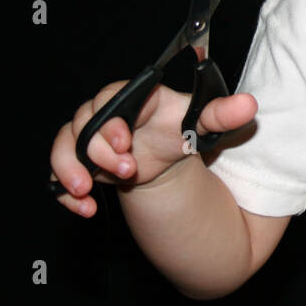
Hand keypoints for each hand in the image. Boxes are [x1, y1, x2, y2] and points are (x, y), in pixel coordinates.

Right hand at [48, 79, 257, 217]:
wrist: (161, 155)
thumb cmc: (176, 131)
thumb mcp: (199, 123)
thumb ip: (220, 114)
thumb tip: (249, 105)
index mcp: (133, 99)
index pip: (112, 98)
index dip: (113, 120)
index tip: (126, 141)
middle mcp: (104, 116)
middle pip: (84, 123)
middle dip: (97, 148)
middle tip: (125, 169)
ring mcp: (87, 141)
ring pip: (62, 145)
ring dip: (69, 167)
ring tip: (86, 189)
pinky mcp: (77, 164)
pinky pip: (56, 174)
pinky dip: (64, 191)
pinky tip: (84, 207)